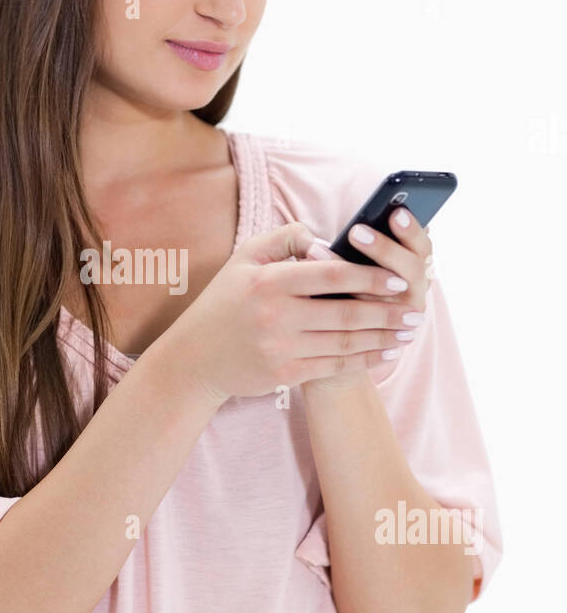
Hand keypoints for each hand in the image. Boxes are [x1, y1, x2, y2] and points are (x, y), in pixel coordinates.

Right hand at [166, 220, 427, 404]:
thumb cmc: (225, 301)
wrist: (195, 357)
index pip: (330, 275)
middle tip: (415, 311)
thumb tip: (326, 238)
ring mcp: (280, 348)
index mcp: (269, 281)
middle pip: (345, 312)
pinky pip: (333, 366)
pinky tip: (384, 353)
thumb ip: (285, 238)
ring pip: (344, 342)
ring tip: (408, 332)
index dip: (368, 276)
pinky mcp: (284, 374)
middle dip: (387, 312)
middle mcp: (275, 315)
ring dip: (382, 338)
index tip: (397, 279)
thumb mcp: (245, 258)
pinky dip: (363, 360)